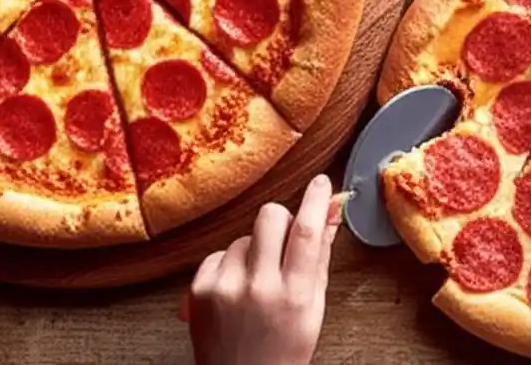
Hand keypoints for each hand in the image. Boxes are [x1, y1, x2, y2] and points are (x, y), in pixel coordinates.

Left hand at [183, 174, 342, 364]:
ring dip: (254, 249)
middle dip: (281, 219)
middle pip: (270, 218)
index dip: (315, 200)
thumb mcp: (313, 307)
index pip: (306, 231)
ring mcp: (225, 289)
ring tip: (258, 280)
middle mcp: (259, 288)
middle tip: (285, 236)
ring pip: (244, 237)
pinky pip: (218, 254)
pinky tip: (236, 289)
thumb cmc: (285, 350)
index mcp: (295, 295)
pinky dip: (229, 265)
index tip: (320, 183)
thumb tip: (332, 212)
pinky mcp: (199, 292)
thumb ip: (321, 256)